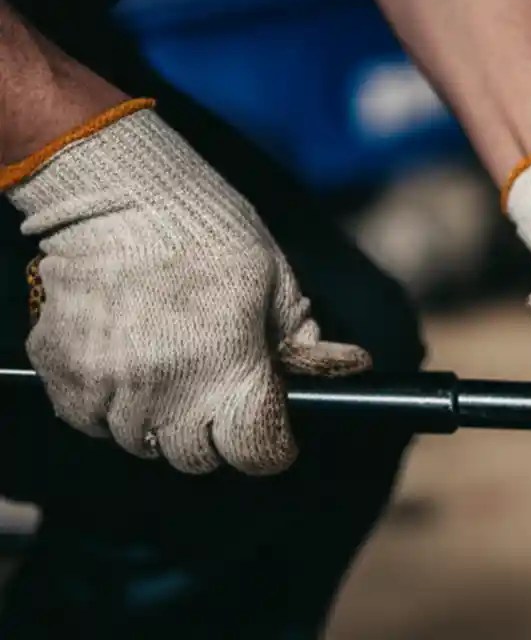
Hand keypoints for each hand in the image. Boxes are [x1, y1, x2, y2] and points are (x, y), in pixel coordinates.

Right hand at [10, 101, 369, 474]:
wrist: (119, 194)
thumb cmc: (210, 233)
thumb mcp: (277, 282)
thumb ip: (302, 339)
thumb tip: (347, 369)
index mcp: (230, 369)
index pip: (256, 454)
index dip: (270, 447)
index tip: (272, 432)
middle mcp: (167, 390)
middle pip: (194, 457)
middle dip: (212, 434)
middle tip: (215, 393)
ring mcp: (108, 385)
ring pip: (139, 442)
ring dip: (157, 420)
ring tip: (168, 369)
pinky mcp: (63, 372)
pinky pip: (87, 419)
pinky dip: (106, 404)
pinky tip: (125, 363)